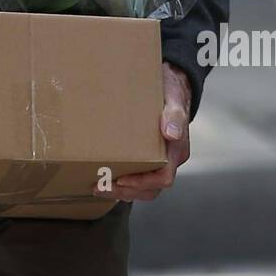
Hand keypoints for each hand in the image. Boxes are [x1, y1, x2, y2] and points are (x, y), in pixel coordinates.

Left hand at [92, 61, 190, 203]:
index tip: (121, 179)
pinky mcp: (149, 155)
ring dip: (122, 190)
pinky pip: (139, 175)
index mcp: (176, 150)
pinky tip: (104, 177)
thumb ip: (175, 115)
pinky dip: (122, 181)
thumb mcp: (174, 99)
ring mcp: (159, 159)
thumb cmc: (172, 92)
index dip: (142, 183)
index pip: (163, 177)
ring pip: (144, 186)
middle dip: (126, 192)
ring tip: (98, 186)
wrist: (172, 84)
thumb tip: (171, 133)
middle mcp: (169, 159)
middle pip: (151, 188)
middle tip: (100, 187)